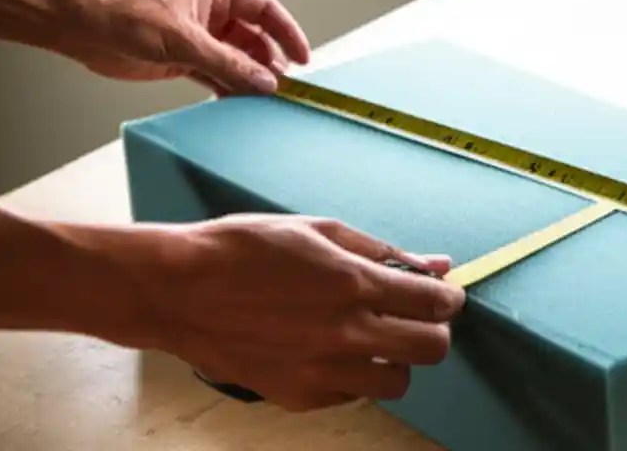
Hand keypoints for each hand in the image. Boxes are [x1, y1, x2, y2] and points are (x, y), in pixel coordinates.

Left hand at [79, 0, 309, 94]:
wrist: (85, 28)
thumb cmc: (128, 16)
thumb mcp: (185, 41)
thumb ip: (228, 63)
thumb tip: (265, 82)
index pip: (265, 11)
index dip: (287, 33)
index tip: (303, 58)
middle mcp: (211, 15)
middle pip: (254, 40)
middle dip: (269, 63)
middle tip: (281, 89)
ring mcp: (199, 39)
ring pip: (237, 60)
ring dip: (249, 79)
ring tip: (261, 101)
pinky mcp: (184, 60)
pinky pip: (217, 75)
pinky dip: (228, 88)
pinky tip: (236, 103)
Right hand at [131, 214, 464, 411]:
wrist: (177, 290)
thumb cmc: (243, 249)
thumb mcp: (318, 231)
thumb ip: (383, 251)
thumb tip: (436, 264)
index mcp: (354, 283)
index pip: (435, 303)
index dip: (449, 299)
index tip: (445, 296)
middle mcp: (345, 332)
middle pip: (431, 349)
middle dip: (434, 331)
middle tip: (418, 318)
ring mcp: (322, 369)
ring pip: (396, 382)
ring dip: (396, 359)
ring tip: (375, 338)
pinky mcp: (299, 395)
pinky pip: (352, 396)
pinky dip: (355, 376)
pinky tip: (334, 350)